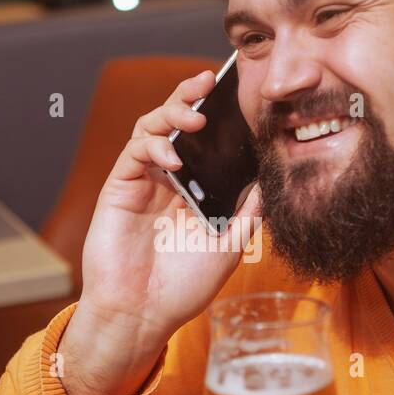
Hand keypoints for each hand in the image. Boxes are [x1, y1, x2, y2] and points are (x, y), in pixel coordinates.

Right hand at [61, 70, 261, 394]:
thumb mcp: (230, 246)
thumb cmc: (183, 287)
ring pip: (154, 127)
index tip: (242, 93)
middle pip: (179, 122)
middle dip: (192, 95)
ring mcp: (144, 180)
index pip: (209, 139)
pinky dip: (154, 145)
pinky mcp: (120, 187)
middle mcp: (170, 178)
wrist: (142, 315)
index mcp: (198, 187)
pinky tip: (174, 156)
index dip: (222, 113)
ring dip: (173, 112)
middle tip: (210, 79)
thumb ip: (249, 212)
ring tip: (195, 114)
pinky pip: (135, 152)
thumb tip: (273, 178)